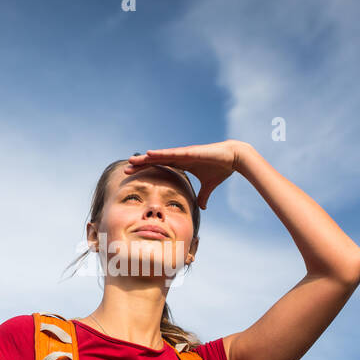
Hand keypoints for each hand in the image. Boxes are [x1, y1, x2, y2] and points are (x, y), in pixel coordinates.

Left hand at [124, 140, 250, 209]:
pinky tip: (148, 154)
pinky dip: (160, 154)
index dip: (146, 171)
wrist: (233, 158)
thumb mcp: (209, 186)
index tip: (134, 175)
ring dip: (145, 159)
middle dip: (141, 165)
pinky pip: (171, 154)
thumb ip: (204, 196)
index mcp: (182, 165)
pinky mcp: (189, 152)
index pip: (159, 168)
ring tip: (132, 161)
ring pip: (160, 156)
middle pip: (155, 161)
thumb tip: (202, 207)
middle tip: (126, 170)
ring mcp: (183, 154)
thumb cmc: (221, 169)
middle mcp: (180, 158)